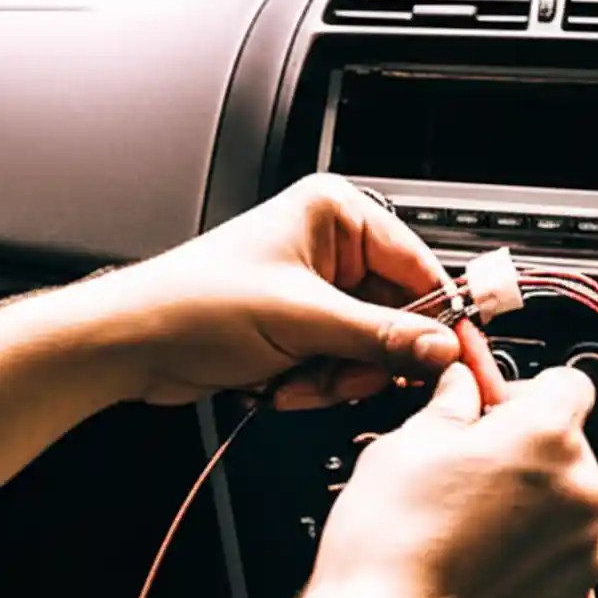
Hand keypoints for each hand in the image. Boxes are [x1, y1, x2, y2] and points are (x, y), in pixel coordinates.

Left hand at [65, 173, 462, 407]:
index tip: (464, 358)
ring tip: (297, 376)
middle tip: (349, 374)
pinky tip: (277, 381)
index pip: (418, 263)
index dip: (444, 316)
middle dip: (371, 355)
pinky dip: (315, 383)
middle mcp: (328, 246)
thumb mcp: (301, 319)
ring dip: (337, 375)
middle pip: (397, 313)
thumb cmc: (194, 303)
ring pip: (369, 347)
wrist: (132, 343)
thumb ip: (382, 335)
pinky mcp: (298, 328)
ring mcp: (314, 290)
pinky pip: (338, 364)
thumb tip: (442, 346)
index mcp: (334, 214)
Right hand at [284, 365, 597, 597]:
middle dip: (519, 444)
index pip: (567, 380)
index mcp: (546, 435)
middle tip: (461, 461)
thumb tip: (461, 381)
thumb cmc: (394, 541)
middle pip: (564, 441)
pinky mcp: (575, 588)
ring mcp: (583, 544)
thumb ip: (451, 400)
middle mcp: (581, 488)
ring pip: (561, 493)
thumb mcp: (408, 441)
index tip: (488, 402)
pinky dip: (526, 539)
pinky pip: (558, 542)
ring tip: (462, 512)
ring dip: (524, 493)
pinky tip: (475, 547)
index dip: (520, 386)